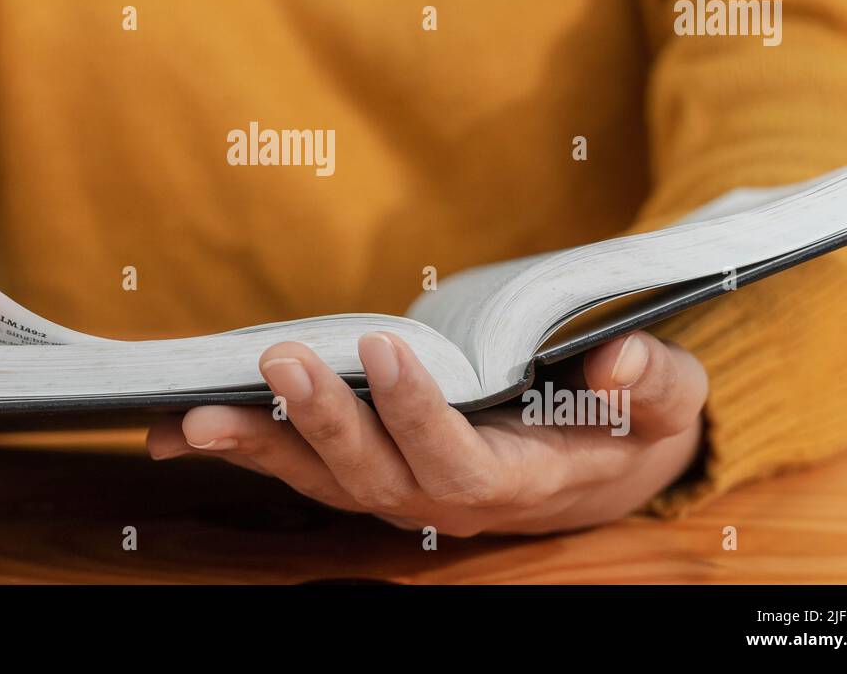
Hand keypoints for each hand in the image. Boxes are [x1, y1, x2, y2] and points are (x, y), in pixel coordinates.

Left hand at [147, 330, 707, 535]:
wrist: (600, 469)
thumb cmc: (628, 427)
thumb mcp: (665, 403)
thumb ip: (650, 385)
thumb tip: (618, 362)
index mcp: (516, 482)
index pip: (457, 459)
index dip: (418, 411)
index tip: (386, 347)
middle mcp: (444, 499)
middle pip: (372, 476)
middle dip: (324, 421)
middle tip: (281, 360)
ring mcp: (399, 491)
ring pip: (321, 480)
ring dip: (260, 444)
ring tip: (194, 417)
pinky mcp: (368, 473)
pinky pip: (301, 467)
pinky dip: (246, 447)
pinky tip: (181, 430)